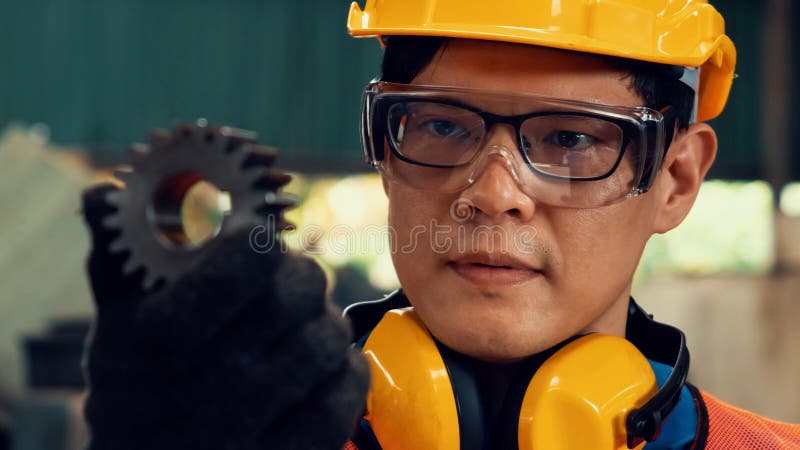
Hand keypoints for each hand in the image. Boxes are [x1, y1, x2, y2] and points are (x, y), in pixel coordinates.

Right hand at [81, 182, 368, 449]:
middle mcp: (217, 378)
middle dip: (299, 273)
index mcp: (168, 336)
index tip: (257, 235)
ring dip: (324, 320)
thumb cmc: (135, 383)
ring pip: (329, 338)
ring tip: (301, 323)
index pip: (240, 265)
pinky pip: (347, 392)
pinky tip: (323, 363)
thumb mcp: (116, 322)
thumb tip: (103, 190)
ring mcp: (258, 420)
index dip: (260, 238)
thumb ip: (118, 254)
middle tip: (286, 277)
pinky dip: (345, 369)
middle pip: (300, 291)